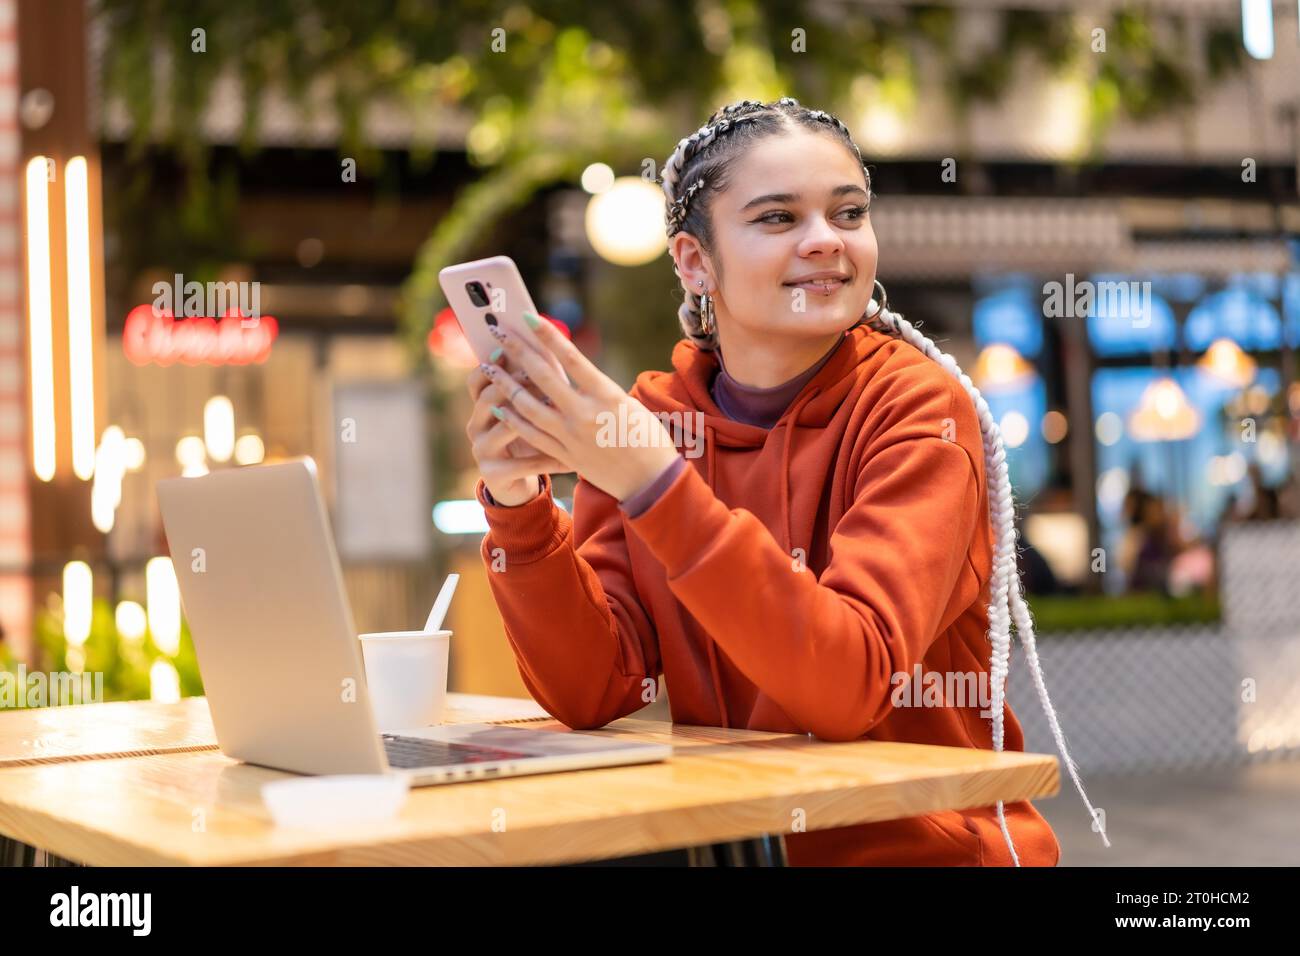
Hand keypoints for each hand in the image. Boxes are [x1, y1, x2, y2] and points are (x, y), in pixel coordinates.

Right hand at [465, 351, 569, 506]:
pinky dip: (550, 459)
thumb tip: (551, 348)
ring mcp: (482, 450)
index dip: (493, 364)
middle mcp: (476, 426)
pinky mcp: (494, 474)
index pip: (477, 379)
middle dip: (513, 385)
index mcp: (481, 406)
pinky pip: (525, 463)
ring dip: (533, 419)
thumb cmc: (530, 438)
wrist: (518, 484)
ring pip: (505, 428)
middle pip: (487, 398)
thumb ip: (534, 384)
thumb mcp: (529, 410)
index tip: (512, 350)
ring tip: (557, 412)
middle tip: (537, 376)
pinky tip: (571, 457)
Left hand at [479, 315, 682, 502]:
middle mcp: (585, 414)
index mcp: (606, 395)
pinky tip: (498, 405)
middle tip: (497, 330)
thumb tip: (566, 366)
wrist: (651, 481)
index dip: (547, 335)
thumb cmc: (646, 436)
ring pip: (527, 405)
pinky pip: (530, 434)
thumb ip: (595, 386)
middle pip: (542, 377)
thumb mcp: (626, 402)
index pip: (571, 357)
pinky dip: (512, 418)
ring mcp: (571, 437)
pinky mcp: (564, 455)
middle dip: (517, 350)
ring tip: (488, 365)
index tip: (527, 316)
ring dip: (504, 383)